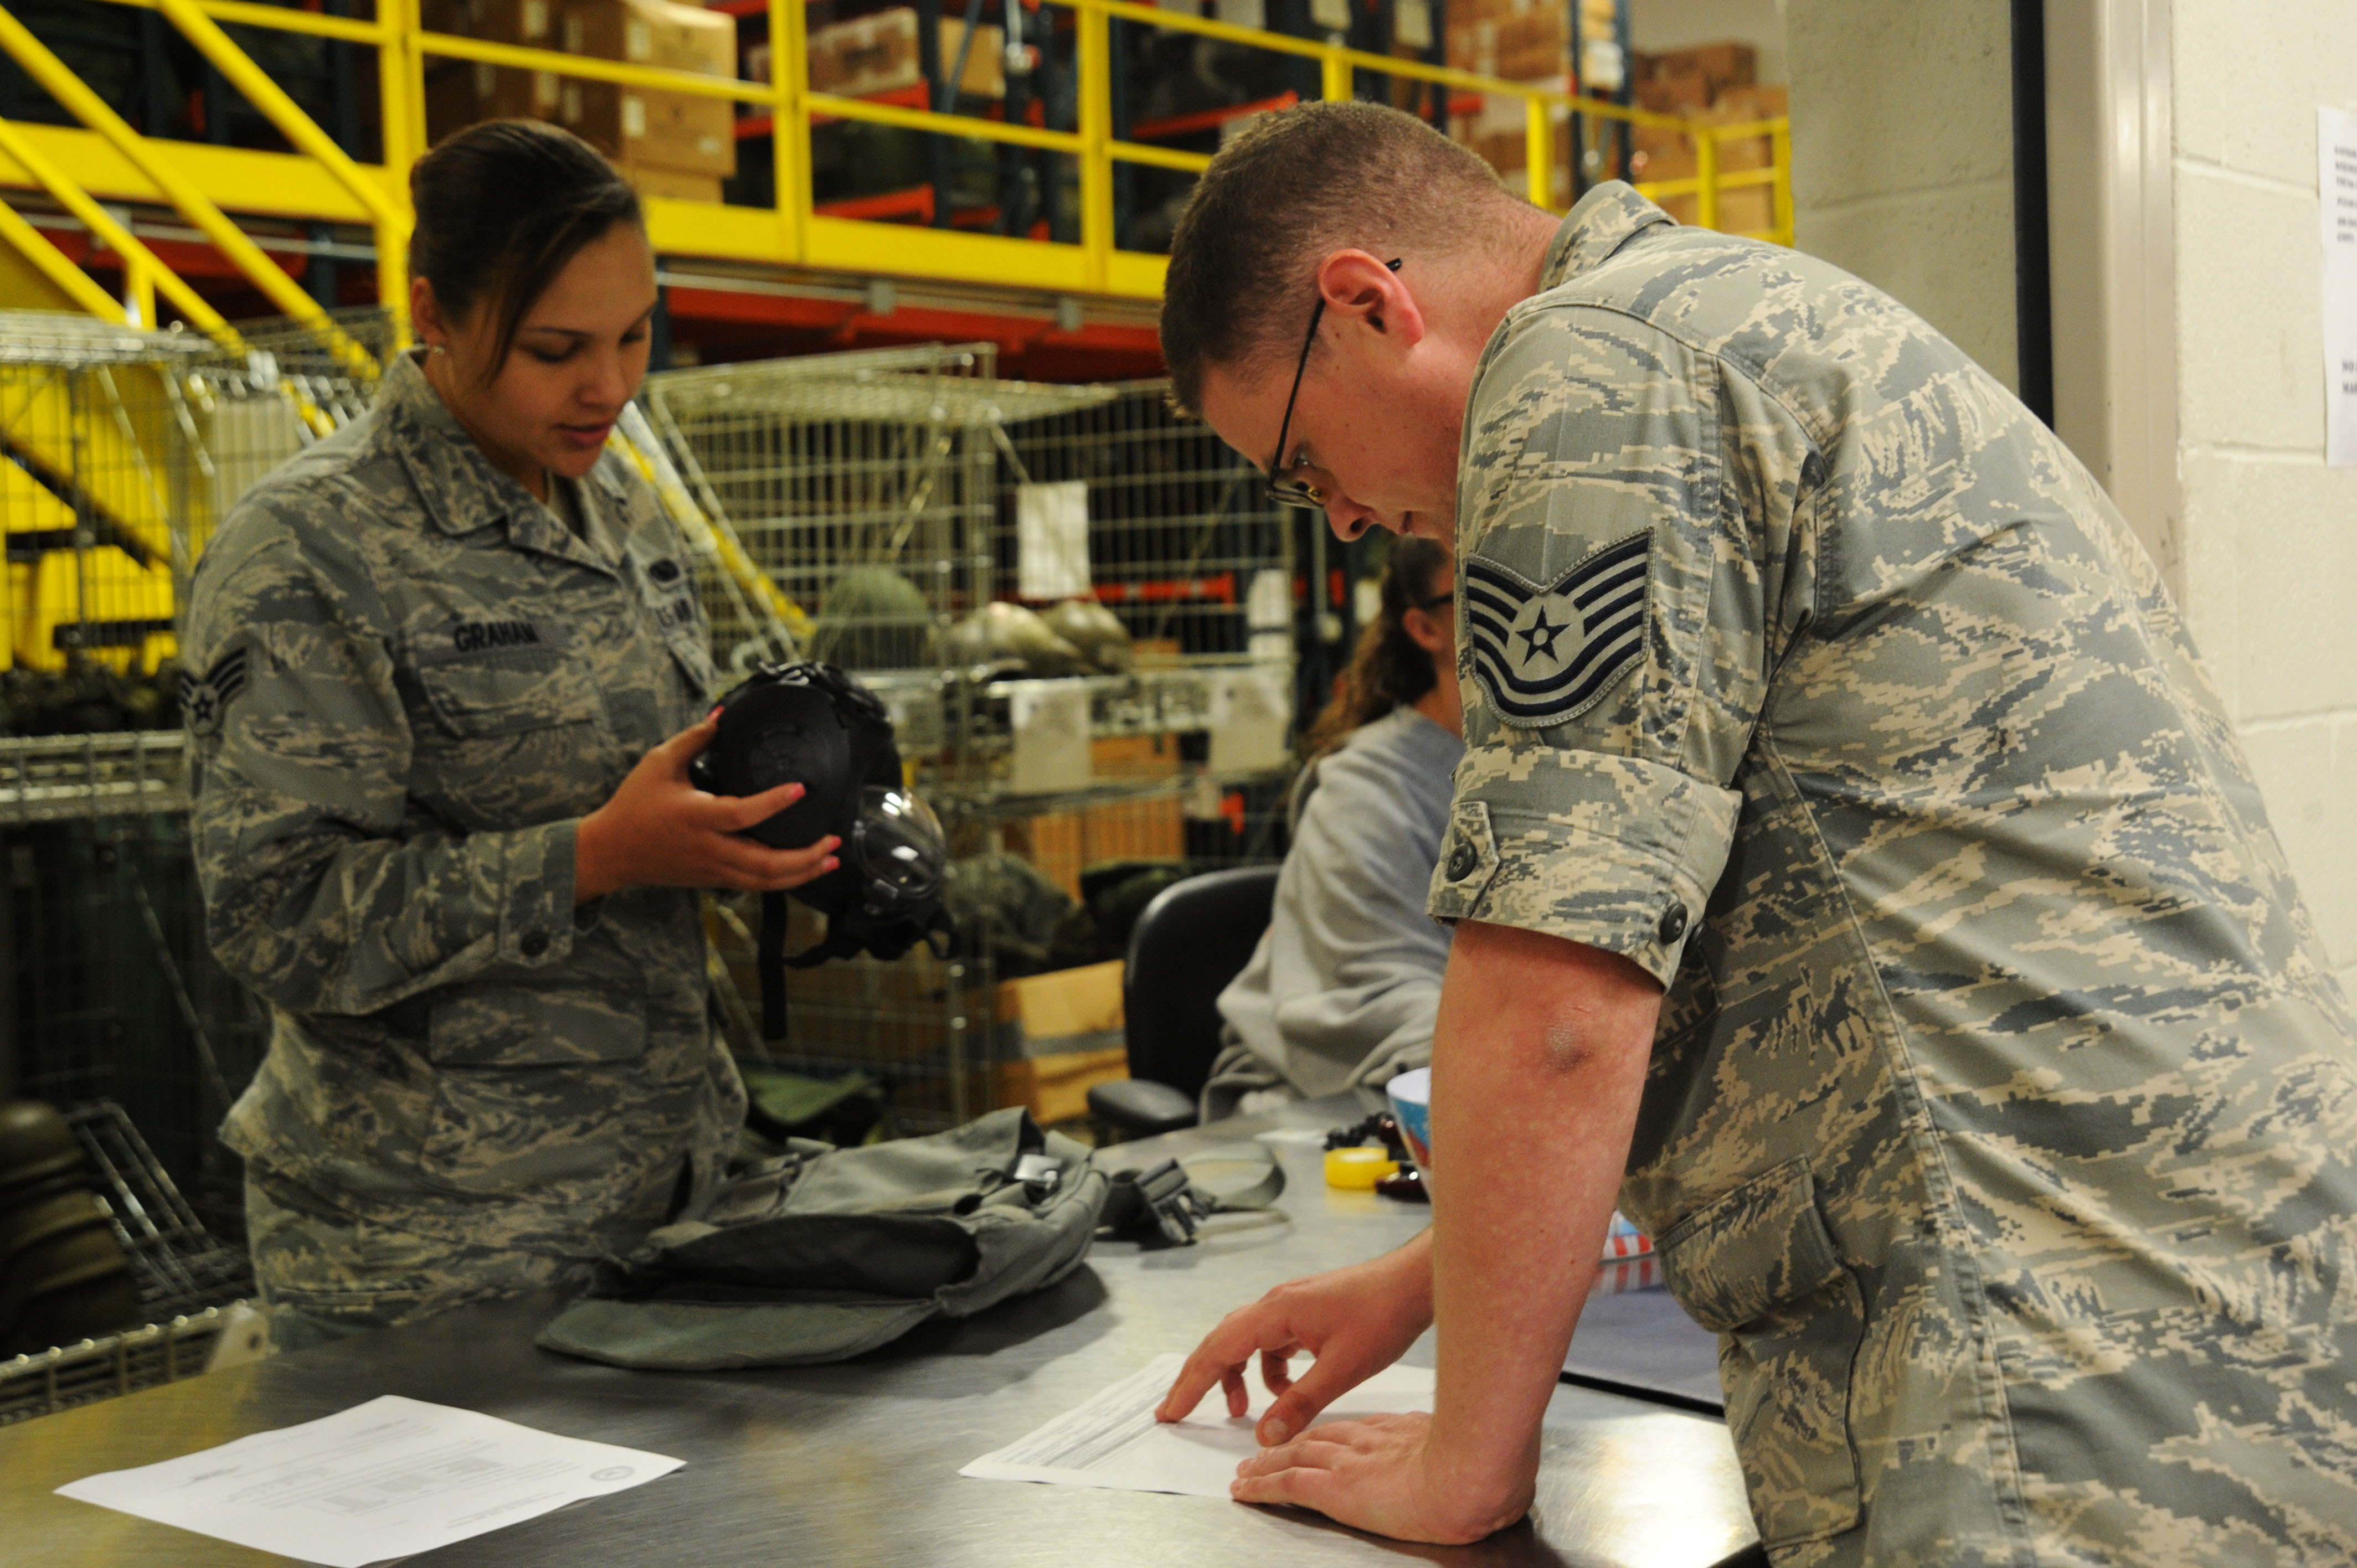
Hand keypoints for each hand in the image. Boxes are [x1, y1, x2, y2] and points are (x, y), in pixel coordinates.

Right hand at [574, 715, 839, 901]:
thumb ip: (693, 738)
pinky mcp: (713, 880)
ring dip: (802, 872)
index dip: (774, 803)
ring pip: (765, 882)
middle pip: (765, 864)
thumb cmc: (634, 806)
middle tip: (832, 840)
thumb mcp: (658, 763)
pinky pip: (755, 885)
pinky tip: (803, 868)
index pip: (742, 813)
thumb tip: (722, 714)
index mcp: (696, 817)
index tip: (801, 788)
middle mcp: (709, 848)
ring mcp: (713, 869)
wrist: (611, 851)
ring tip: (829, 858)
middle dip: (805, 855)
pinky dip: (783, 880)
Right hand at [1156, 1232, 1432, 1445]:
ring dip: (1240, 1377)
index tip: (1171, 1410)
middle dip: (1201, 1379)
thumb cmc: (1383, 1315)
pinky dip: (1272, 1370)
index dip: (1191, 1383)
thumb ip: (1301, 1403)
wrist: (1413, 1283)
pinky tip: (1290, 1392)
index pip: (1218, 1349)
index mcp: (1275, 1312)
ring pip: (1249, 1344)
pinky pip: (1274, 1343)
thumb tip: (1266, 1434)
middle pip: (1223, 1343)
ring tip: (1242, 1411)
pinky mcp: (1307, 1313)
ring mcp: (1291, 1306)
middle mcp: (1276, 1304)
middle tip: (1178, 1410)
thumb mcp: (1341, 1369)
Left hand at [1230, 1410, 1532, 1543]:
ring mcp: (1349, 1462)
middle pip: (1318, 1438)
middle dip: (1290, 1443)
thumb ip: (1461, 1446)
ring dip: (1266, 1463)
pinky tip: (1243, 1490)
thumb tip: (1477, 1457)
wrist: (1473, 1477)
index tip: (1318, 1437)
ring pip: (1294, 1456)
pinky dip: (1260, 1486)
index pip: (1354, 1430)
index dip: (1330, 1434)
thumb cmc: (1484, 1464)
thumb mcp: (1473, 1445)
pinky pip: (1286, 1485)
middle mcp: (1368, 1442)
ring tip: (1246, 1471)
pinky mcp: (1334, 1488)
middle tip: (1266, 1449)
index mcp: (1399, 1431)